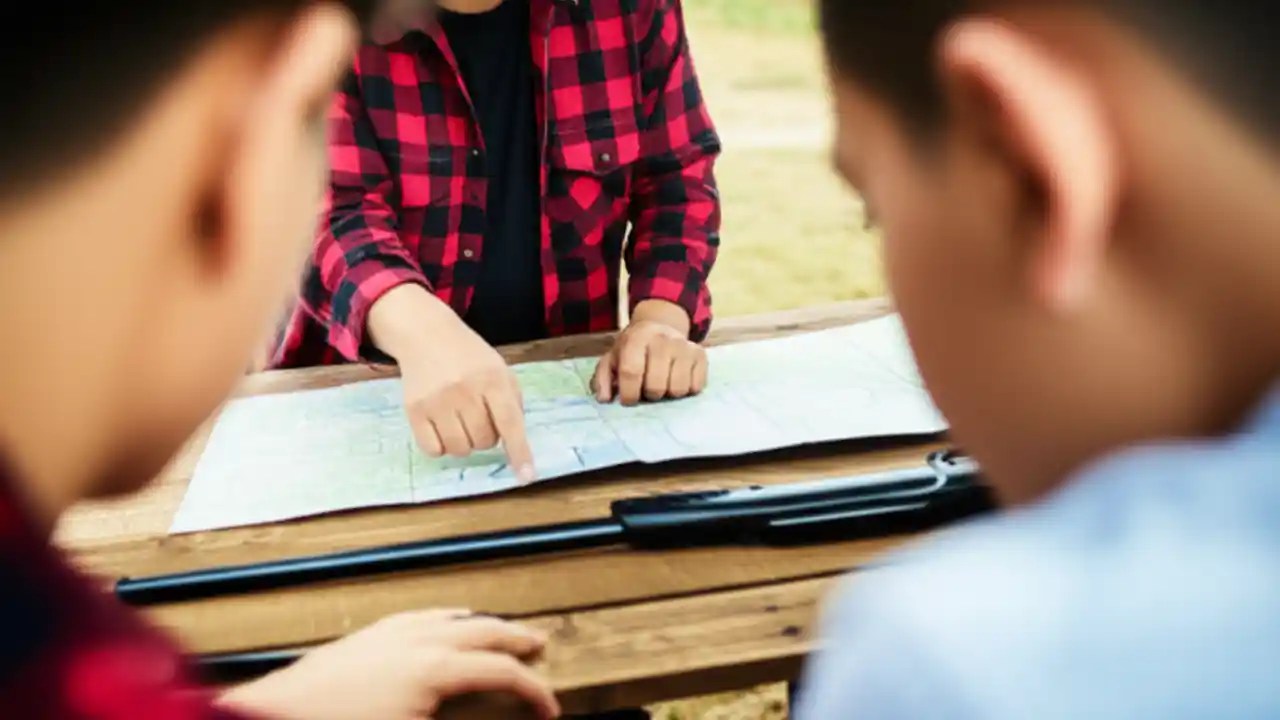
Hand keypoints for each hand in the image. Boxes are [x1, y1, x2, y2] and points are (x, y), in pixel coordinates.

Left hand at [217, 610, 558, 719]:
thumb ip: (453, 719)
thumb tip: (482, 716)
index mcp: (434, 667)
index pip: (500, 671)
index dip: (533, 690)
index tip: (550, 708)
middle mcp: (416, 639)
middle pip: (481, 628)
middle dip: (514, 637)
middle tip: (539, 645)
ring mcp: (386, 633)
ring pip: (448, 615)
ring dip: (479, 622)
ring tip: (494, 629)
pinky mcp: (362, 637)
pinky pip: (417, 616)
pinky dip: (443, 618)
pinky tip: (436, 627)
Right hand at [368, 285, 534, 479]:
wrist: (427, 334)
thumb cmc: (470, 357)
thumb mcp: (500, 370)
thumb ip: (512, 403)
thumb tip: (514, 443)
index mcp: (492, 379)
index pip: (509, 422)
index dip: (519, 451)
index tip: (526, 476)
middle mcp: (464, 390)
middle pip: (484, 441)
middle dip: (486, 436)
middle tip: (479, 416)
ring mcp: (436, 401)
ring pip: (460, 449)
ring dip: (465, 443)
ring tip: (461, 421)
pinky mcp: (413, 410)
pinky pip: (432, 450)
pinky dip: (441, 446)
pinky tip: (443, 428)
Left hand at [592, 300, 706, 405]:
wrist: (661, 326)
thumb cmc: (633, 349)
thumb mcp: (612, 358)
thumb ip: (602, 378)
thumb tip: (604, 399)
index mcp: (637, 338)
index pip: (631, 372)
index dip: (629, 393)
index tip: (629, 400)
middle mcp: (663, 339)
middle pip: (656, 386)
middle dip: (649, 394)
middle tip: (647, 388)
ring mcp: (684, 346)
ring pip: (677, 389)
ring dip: (668, 393)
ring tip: (663, 383)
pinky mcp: (700, 355)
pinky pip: (695, 387)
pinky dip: (686, 389)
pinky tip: (678, 379)